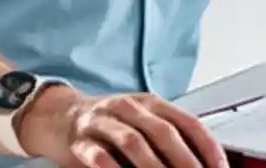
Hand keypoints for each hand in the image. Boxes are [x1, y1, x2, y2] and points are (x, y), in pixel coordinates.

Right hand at [16, 84, 227, 167]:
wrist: (58, 115)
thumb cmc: (108, 123)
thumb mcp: (141, 121)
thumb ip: (168, 136)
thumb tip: (203, 161)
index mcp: (151, 104)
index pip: (187, 122)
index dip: (207, 146)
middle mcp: (130, 108)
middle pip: (164, 132)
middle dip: (184, 160)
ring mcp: (104, 122)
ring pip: (134, 142)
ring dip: (153, 167)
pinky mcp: (80, 140)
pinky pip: (99, 155)